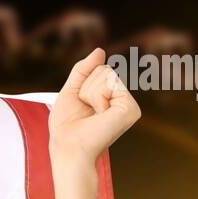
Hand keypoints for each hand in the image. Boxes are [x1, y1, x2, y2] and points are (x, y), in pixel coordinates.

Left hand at [47, 47, 139, 166]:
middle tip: (85, 110)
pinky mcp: (131, 108)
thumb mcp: (71, 91)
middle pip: (104, 69)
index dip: (82, 84)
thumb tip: (100, 50)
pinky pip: (110, 83)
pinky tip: (100, 115)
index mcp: (110, 99)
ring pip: (106, 73)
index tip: (80, 104)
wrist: (69, 148)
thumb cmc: (66, 126)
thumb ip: (84, 70)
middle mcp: (122, 101)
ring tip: (92, 113)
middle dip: (86, 86)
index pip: (99, 69)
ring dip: (90, 92)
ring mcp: (129, 105)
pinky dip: (97, 97)